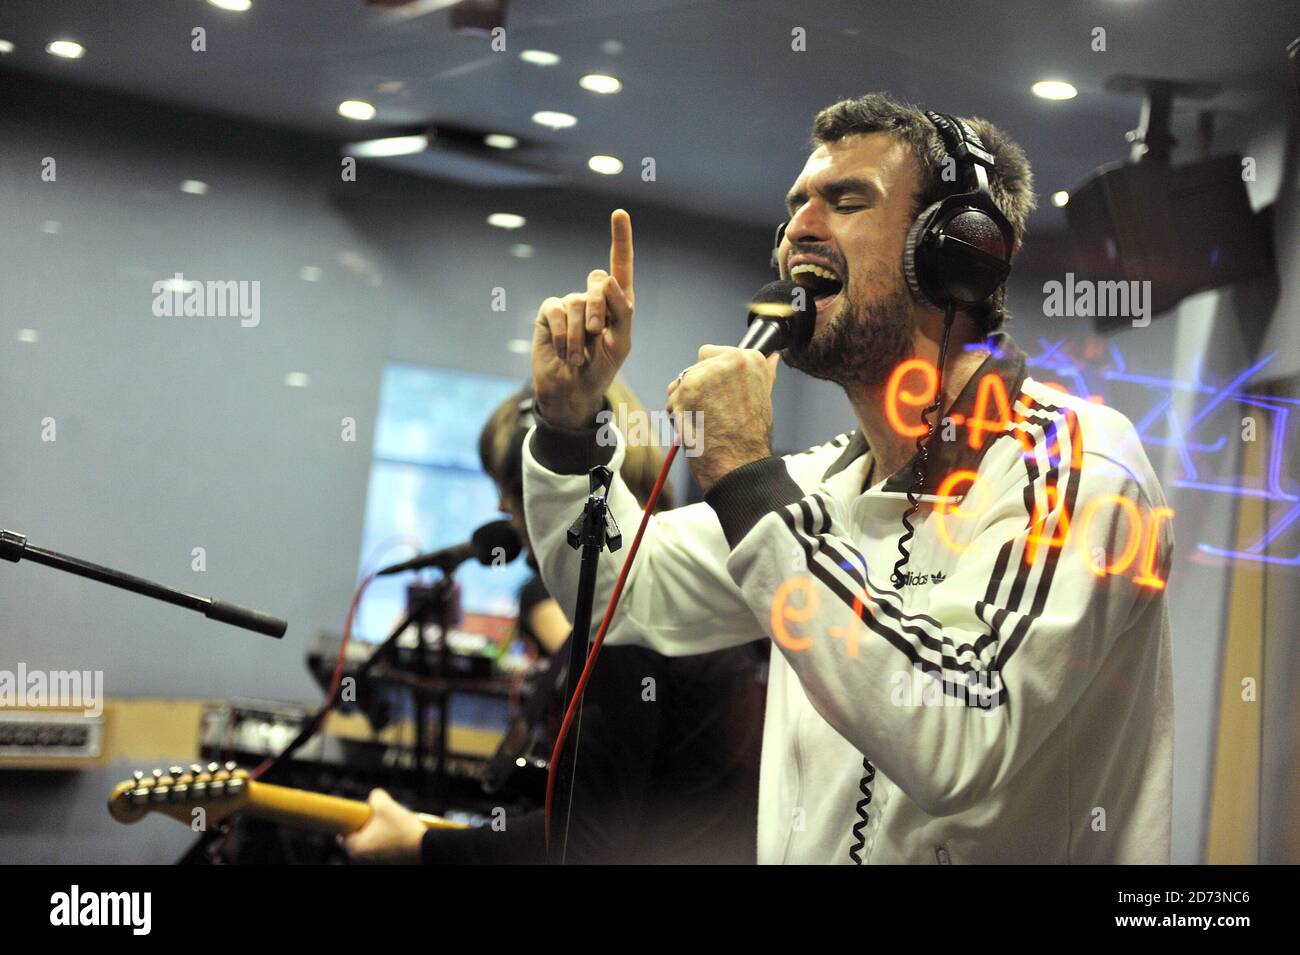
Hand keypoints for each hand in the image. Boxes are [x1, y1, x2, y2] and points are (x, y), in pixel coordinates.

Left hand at [340, 789, 424, 863]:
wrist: (425, 847)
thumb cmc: (402, 829)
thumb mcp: (386, 805)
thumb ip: (375, 796)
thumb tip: (374, 797)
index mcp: (355, 847)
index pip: (342, 834)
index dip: (351, 821)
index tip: (361, 815)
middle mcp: (360, 859)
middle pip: (357, 839)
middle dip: (366, 827)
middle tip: (378, 818)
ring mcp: (372, 863)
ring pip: (368, 845)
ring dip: (375, 834)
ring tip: (390, 825)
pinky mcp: (384, 864)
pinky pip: (378, 851)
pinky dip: (383, 842)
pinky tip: (396, 834)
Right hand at [531, 209, 634, 427]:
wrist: (573, 390)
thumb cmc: (602, 368)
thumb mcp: (621, 344)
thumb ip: (621, 311)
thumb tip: (606, 278)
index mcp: (617, 303)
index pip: (620, 266)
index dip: (620, 239)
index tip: (619, 213)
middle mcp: (593, 298)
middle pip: (598, 280)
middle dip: (598, 307)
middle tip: (597, 333)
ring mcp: (570, 304)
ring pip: (576, 304)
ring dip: (580, 336)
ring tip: (579, 357)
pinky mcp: (550, 313)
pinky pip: (557, 312)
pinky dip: (565, 336)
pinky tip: (566, 352)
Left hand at [666, 346, 779, 491]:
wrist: (739, 465)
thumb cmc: (750, 439)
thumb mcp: (765, 398)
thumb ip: (763, 374)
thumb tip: (773, 356)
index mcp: (752, 359)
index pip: (714, 354)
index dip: (714, 379)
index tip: (722, 397)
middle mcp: (731, 361)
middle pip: (695, 366)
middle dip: (699, 389)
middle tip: (714, 414)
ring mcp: (708, 373)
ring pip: (681, 381)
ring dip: (686, 401)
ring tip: (706, 421)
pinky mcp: (687, 388)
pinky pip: (672, 397)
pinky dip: (678, 413)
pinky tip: (694, 426)